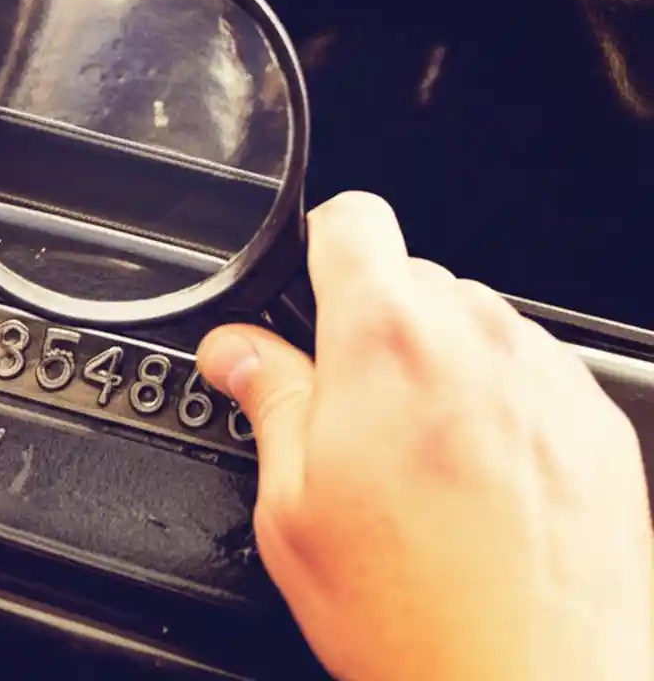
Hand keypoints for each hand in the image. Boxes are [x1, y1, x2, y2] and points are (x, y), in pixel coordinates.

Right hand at [197, 192, 651, 679]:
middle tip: (349, 421)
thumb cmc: (412, 612)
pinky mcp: (598, 420)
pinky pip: (530, 375)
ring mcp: (549, 377)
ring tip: (419, 470)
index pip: (352, 220)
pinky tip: (477, 488)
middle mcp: (480, 339)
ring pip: (473, 328)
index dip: (317, 246)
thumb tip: (235, 351)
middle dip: (371, 333)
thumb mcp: (291, 508)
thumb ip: (266, 400)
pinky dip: (497, 407)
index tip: (309, 292)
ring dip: (437, 370)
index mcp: (387, 343)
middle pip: (411, 281)